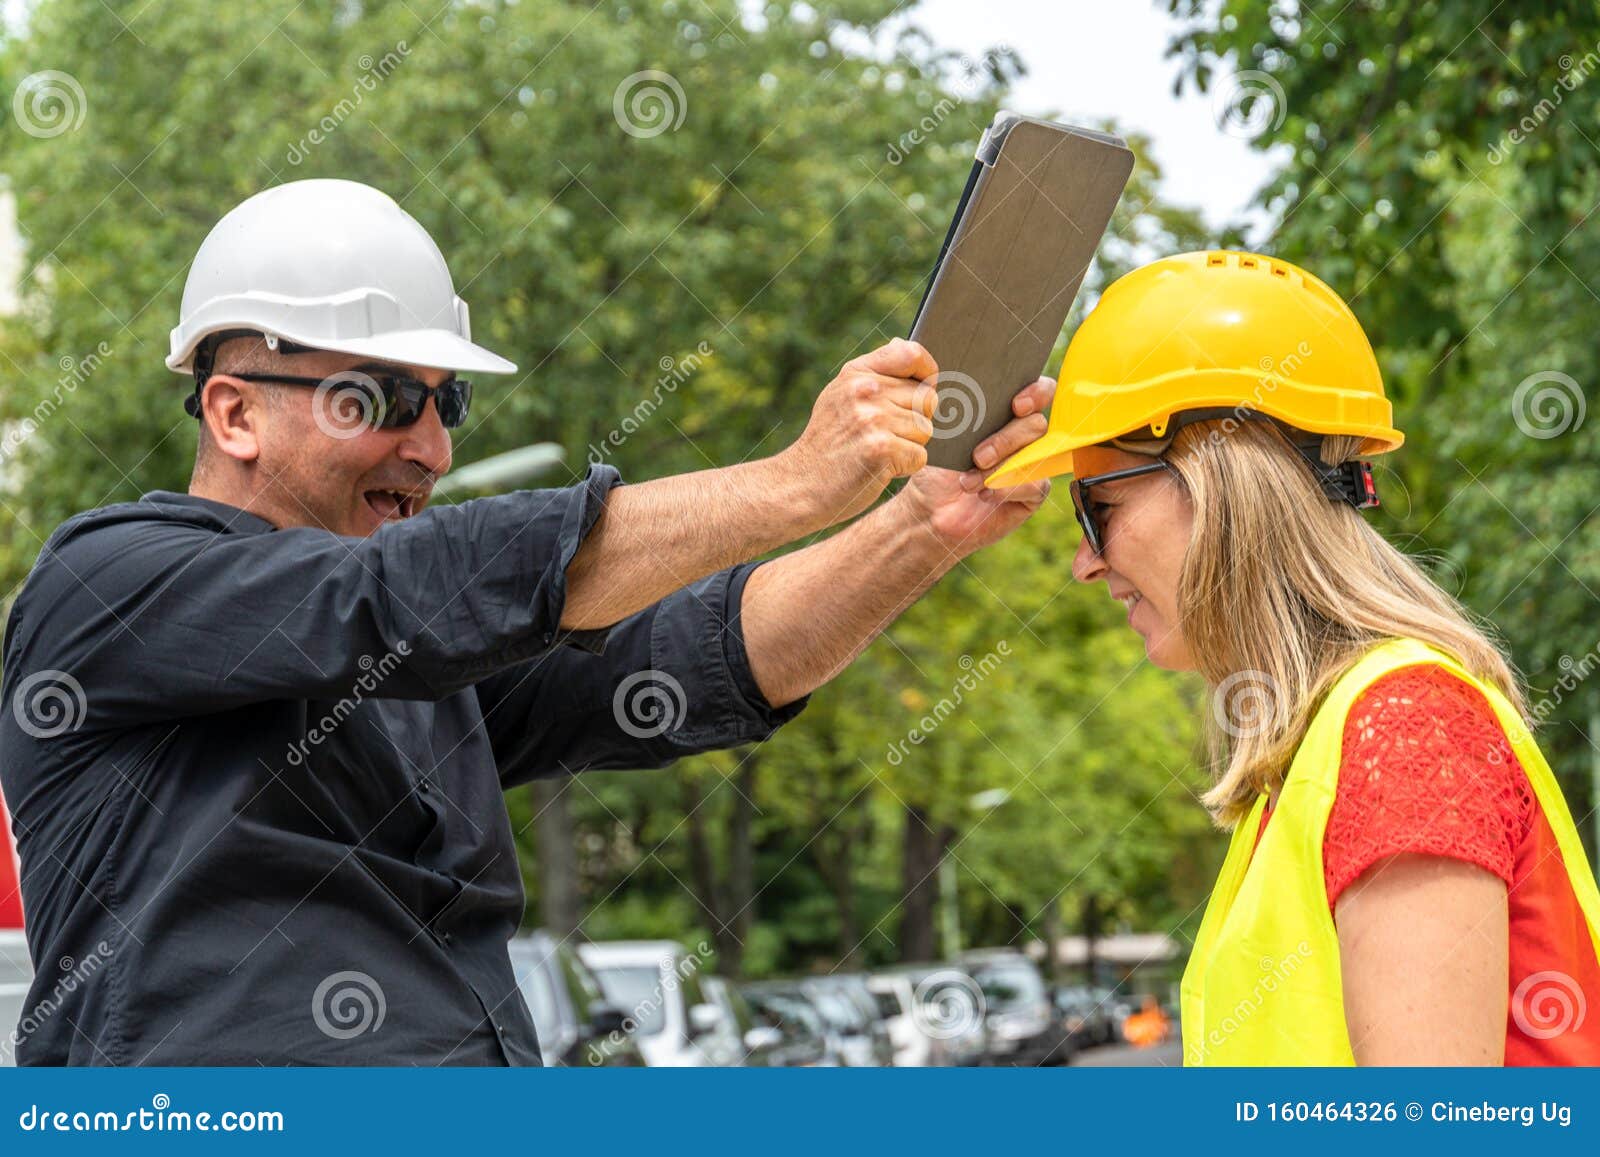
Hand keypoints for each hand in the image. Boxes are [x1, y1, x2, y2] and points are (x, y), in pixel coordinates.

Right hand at [780, 338, 937, 525]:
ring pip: (926, 430)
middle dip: (914, 421)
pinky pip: (919, 456)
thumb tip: (903, 344)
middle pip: (928, 400)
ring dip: (909, 446)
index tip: (925, 386)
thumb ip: (873, 372)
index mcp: (857, 373)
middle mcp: (865, 390)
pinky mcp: (881, 449)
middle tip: (883, 435)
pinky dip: (904, 468)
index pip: (912, 354)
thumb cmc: (828, 443)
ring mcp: (872, 418)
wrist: (800, 483)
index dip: (928, 372)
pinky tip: (878, 468)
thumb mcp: (840, 395)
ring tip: (877, 452)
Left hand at [898, 376, 1054, 554]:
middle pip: (1036, 424)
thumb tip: (969, 392)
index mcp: (1006, 412)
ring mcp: (1032, 463)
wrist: (928, 508)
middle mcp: (1024, 435)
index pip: (1040, 391)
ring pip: (1036, 454)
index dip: (1036, 393)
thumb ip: (963, 412)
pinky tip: (984, 494)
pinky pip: (1036, 485)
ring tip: (968, 481)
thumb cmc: (936, 467)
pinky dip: (1008, 488)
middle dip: (1006, 439)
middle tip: (978, 456)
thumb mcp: (944, 436)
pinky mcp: (1033, 492)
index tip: (1016, 404)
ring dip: (1002, 467)